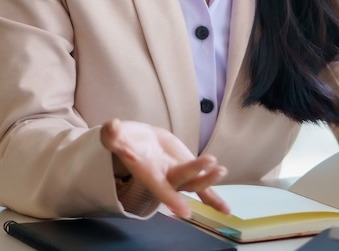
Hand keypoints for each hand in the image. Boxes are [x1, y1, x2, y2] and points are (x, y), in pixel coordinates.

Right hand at [99, 119, 228, 217]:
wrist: (138, 142)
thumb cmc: (125, 139)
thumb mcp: (116, 135)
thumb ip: (113, 134)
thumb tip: (111, 128)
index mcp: (147, 172)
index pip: (159, 185)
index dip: (170, 197)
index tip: (184, 211)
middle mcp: (164, 177)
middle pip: (181, 179)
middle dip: (196, 173)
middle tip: (210, 161)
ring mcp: (177, 176)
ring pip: (195, 184)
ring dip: (209, 181)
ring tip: (221, 169)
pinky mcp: (188, 171)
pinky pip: (202, 189)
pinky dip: (214, 199)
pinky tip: (226, 211)